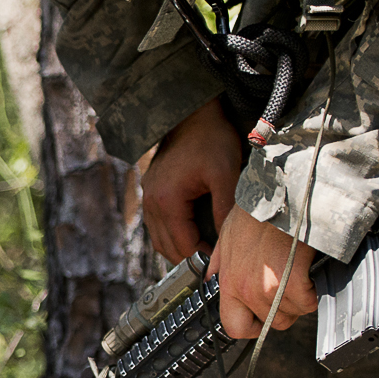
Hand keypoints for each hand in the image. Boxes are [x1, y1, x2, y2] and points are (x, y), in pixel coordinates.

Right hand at [141, 97, 244, 264]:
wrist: (192, 114)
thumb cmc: (211, 139)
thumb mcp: (225, 174)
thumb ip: (226, 209)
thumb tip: (230, 242)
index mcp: (167, 201)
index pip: (183, 245)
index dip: (203, 259)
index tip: (222, 264)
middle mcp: (151, 202)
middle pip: (167, 248)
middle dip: (190, 259)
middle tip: (215, 264)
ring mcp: (148, 197)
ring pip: (159, 239)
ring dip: (179, 249)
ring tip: (204, 253)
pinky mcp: (151, 191)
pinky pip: (157, 225)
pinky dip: (172, 236)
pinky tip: (191, 235)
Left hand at [207, 206, 317, 338]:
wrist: (277, 199)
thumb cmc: (255, 213)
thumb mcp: (226, 238)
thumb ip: (221, 263)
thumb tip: (213, 276)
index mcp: (229, 281)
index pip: (233, 326)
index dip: (251, 327)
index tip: (261, 319)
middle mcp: (246, 289)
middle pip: (271, 323)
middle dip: (284, 310)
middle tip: (289, 289)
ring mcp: (268, 288)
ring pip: (292, 314)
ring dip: (299, 299)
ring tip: (298, 275)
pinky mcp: (291, 282)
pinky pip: (308, 303)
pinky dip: (313, 291)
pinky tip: (308, 273)